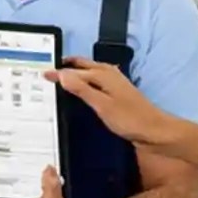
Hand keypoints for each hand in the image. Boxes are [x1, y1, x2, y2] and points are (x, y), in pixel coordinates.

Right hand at [45, 56, 171, 145]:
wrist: (156, 132)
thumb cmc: (130, 119)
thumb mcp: (102, 105)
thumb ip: (82, 89)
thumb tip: (62, 73)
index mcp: (104, 74)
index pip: (74, 71)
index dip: (58, 72)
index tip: (42, 74)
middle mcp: (109, 74)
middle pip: (84, 65)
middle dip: (67, 65)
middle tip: (50, 70)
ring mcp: (115, 83)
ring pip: (91, 72)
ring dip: (77, 72)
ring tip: (62, 77)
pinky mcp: (118, 94)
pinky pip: (96, 81)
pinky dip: (85, 81)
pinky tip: (83, 90)